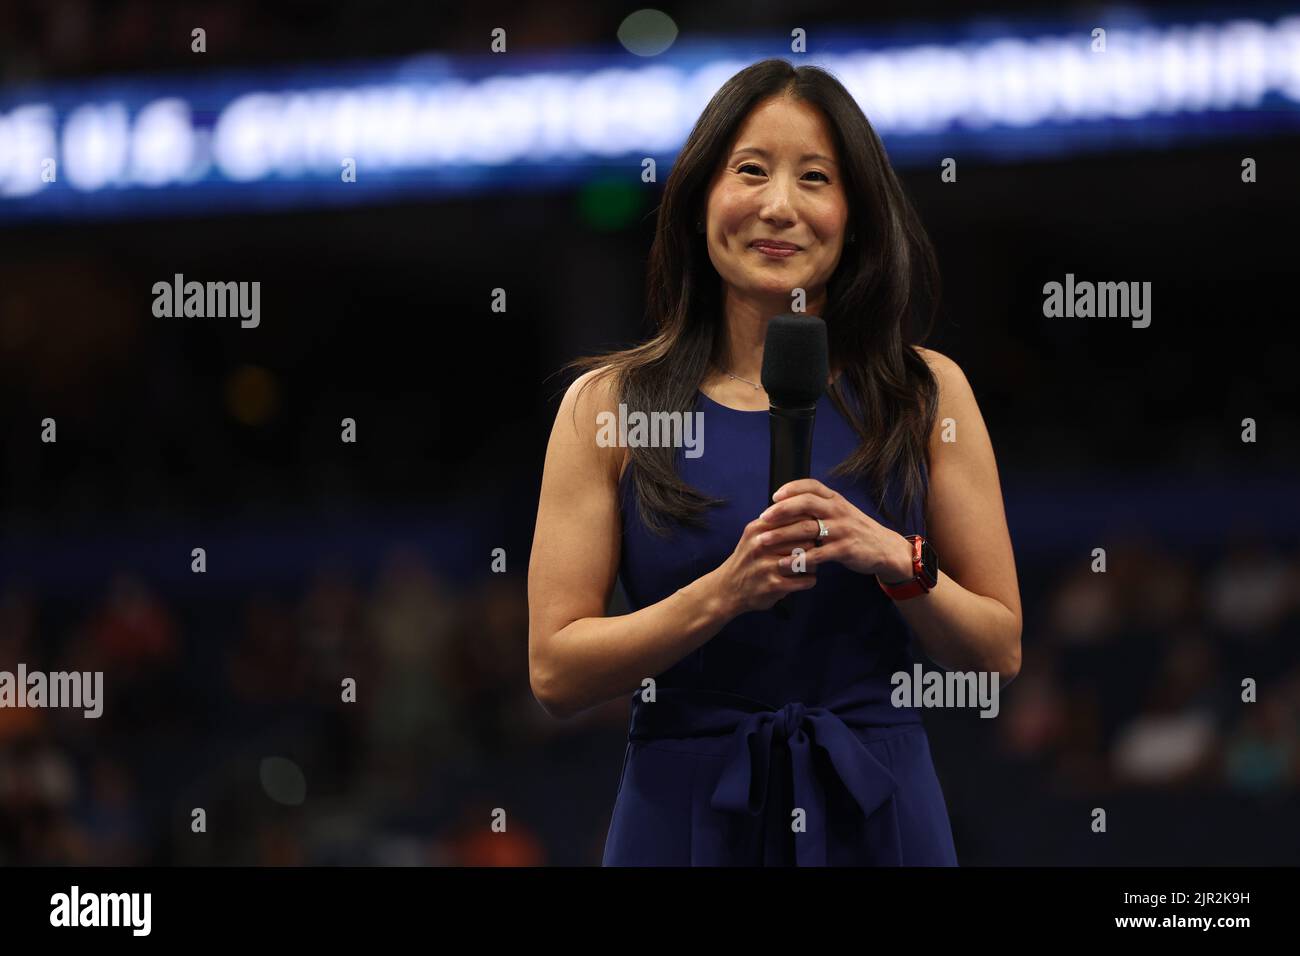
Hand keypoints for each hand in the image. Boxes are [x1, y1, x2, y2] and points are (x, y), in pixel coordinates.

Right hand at [711, 514, 820, 614]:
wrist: (726, 589)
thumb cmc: (747, 560)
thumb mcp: (754, 536)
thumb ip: (775, 523)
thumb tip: (806, 511)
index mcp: (758, 528)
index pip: (795, 517)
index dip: (810, 523)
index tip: (813, 530)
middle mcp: (762, 544)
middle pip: (806, 538)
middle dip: (814, 545)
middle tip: (813, 551)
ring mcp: (767, 565)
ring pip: (809, 559)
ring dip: (813, 564)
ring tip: (807, 566)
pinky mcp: (773, 585)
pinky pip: (806, 580)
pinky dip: (809, 580)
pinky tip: (802, 580)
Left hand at [758, 478, 914, 581]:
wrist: (884, 548)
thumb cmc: (855, 530)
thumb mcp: (839, 512)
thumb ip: (818, 507)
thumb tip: (786, 505)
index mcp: (835, 500)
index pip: (811, 485)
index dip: (791, 488)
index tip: (774, 496)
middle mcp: (837, 511)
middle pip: (805, 503)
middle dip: (781, 510)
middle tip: (763, 518)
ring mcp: (841, 530)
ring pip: (807, 529)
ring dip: (782, 535)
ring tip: (764, 541)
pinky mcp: (844, 549)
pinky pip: (817, 554)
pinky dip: (798, 559)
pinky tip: (783, 564)